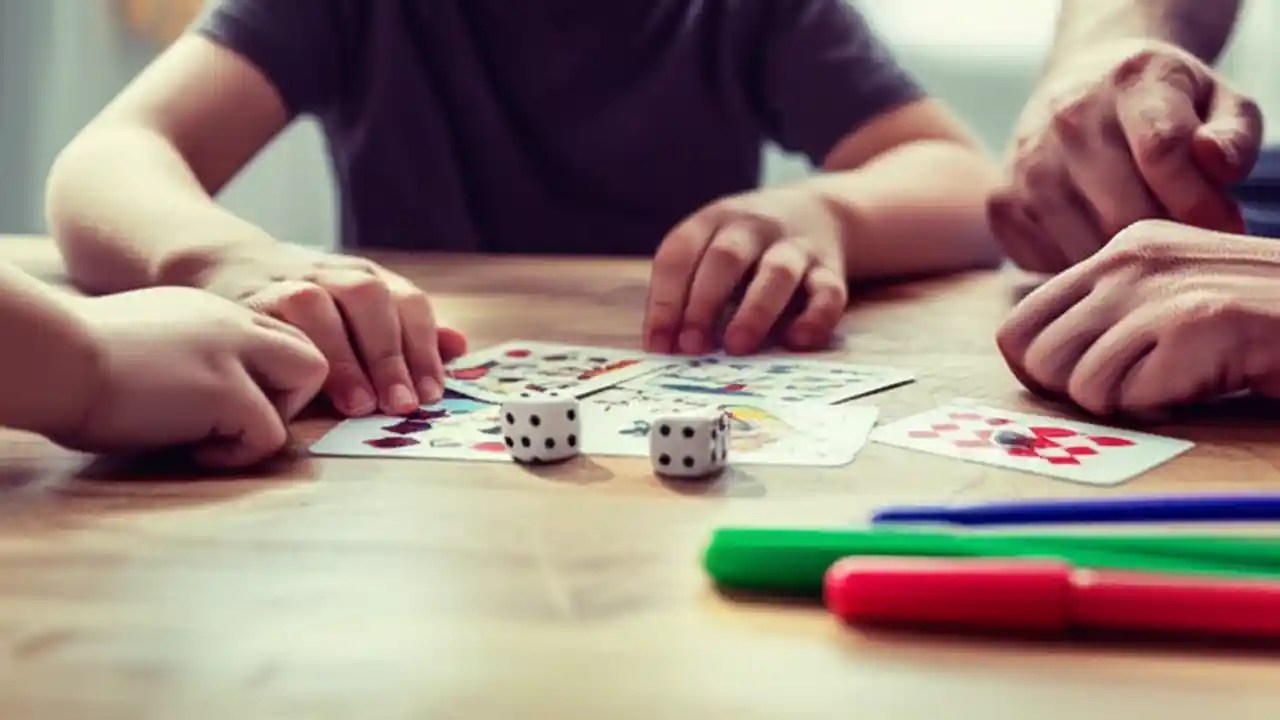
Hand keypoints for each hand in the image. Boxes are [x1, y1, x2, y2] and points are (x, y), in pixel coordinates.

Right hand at [54, 287, 327, 467]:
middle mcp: (233, 323)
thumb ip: (186, 354)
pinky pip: (270, 434)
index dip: (270, 379)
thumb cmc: (76, 362)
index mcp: (212, 312)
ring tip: (217, 435)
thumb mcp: (146, 340)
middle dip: (290, 397)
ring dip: (272, 419)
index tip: (235, 407)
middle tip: (240, 423)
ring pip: (309, 377)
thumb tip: (197, 394)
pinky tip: (194, 449)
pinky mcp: (227, 391)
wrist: (54, 357)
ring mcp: (235, 353)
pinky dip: (238, 454)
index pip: (279, 338)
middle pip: (310, 351)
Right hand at [194, 243, 467, 416]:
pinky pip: (275, 317)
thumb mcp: (362, 315)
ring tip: (359, 404)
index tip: (431, 393)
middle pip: (370, 300)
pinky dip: (296, 348)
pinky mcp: (252, 299)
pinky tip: (306, 382)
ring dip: (343, 356)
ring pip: (320, 305)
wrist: (228, 263)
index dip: (423, 348)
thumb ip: (407, 334)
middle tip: (401, 404)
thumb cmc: (311, 307)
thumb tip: (459, 346)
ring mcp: (291, 281)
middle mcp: (335, 274)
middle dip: (390, 354)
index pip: (409, 303)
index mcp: (369, 279)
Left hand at [644, 186, 848, 355]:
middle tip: (692, 347)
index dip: (665, 301)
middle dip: (704, 304)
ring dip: (755, 310)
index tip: (658, 344)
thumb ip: (688, 289)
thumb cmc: (748, 243)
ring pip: (777, 272)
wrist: (820, 210)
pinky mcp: (831, 269)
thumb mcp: (711, 244)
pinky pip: (828, 292)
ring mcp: (795, 246)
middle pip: (725, 258)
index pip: (680, 253)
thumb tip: (665, 346)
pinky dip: (815, 318)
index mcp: (714, 220)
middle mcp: (754, 228)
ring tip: (736, 346)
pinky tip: (796, 341)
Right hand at [989, 39, 1261, 272]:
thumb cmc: (1165, 106)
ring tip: (1141, 242)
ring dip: (1118, 260)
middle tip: (1181, 238)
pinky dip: (1074, 265)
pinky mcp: (1002, 202)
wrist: (1086, 87)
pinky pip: (1044, 261)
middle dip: (1164, 238)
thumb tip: (1215, 164)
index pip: (1163, 150)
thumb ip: (1234, 134)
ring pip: (1083, 246)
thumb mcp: (1219, 102)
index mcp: (1130, 80)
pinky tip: (1095, 241)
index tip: (1224, 225)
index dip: (1199, 202)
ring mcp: (1027, 163)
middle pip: (1122, 211)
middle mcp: (1068, 117)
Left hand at [997, 220, 1279, 416]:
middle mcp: (1128, 263)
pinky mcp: (1191, 325)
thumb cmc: (1256, 325)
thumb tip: (1033, 365)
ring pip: (1075, 383)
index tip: (1083, 384)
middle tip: (1133, 389)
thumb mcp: (1172, 300)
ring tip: (1174, 382)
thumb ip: (1107, 319)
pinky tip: (1201, 384)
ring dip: (1121, 403)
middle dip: (1074, 393)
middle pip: (1034, 357)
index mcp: (1119, 251)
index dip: (1036, 371)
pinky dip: (1160, 408)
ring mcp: (1158, 291)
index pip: (1019, 326)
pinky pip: (1127, 397)